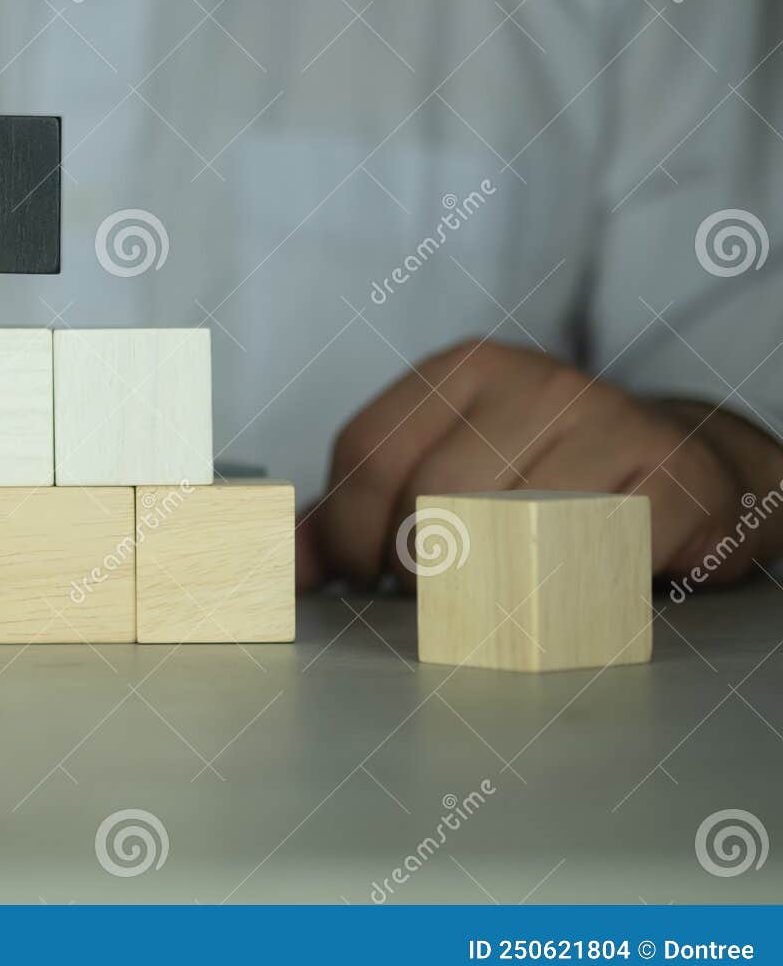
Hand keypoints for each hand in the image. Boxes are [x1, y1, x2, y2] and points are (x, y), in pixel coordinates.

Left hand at [301, 339, 782, 588]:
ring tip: (501, 595)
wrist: (681, 468)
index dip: (350, 532)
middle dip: (418, 568)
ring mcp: (611, 420)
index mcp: (463, 370)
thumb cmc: (539, 477)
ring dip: (495, 588)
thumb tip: (284, 566)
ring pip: (512, 529)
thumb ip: (353, 516)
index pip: (369, 453)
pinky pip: (601, 552)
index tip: (363, 573)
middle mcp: (535, 380)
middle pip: (434, 496)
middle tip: (436, 594)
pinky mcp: (675, 473)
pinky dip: (580, 588)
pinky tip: (579, 584)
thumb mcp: (442, 472)